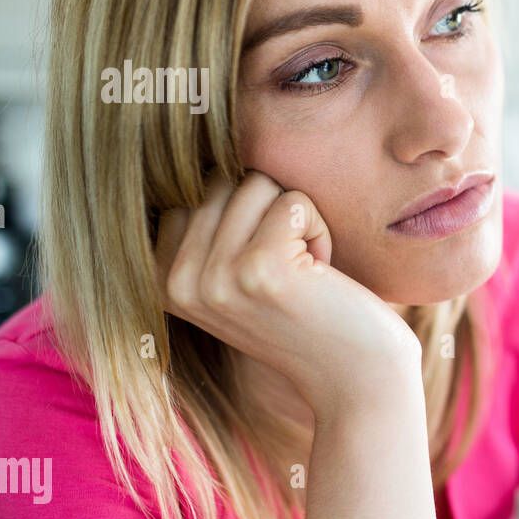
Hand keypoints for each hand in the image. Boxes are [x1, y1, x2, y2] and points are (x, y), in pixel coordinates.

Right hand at [154, 170, 420, 418]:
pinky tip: (323, 279)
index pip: (196, 189)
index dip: (247, 216)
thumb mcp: (240, 271)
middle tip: (292, 274)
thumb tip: (191, 140)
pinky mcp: (260, 269)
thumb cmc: (312, 314)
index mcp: (160, 280)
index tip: (266, 272)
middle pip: (225, 181)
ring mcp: (214, 278)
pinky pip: (295, 202)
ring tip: (306, 275)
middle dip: (274, 215)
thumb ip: (210, 224)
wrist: (358, 378)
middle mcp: (177, 282)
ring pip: (258, 184)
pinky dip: (322, 231)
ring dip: (299, 222)